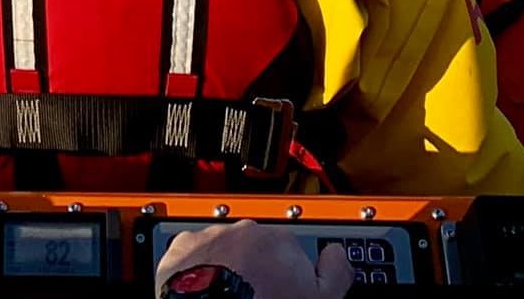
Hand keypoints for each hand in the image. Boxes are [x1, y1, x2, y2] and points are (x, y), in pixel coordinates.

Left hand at [157, 220, 350, 298]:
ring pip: (225, 245)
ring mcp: (215, 236)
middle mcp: (247, 231)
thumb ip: (333, 272)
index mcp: (282, 240)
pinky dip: (197, 264)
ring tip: (230, 292)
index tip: (286, 285)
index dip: (291, 270)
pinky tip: (204, 285)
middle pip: (258, 244)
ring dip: (228, 263)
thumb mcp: (318, 297)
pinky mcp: (185, 247)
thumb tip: (337, 256)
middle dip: (258, 264)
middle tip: (257, 292)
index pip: (294, 248)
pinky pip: (193, 250)